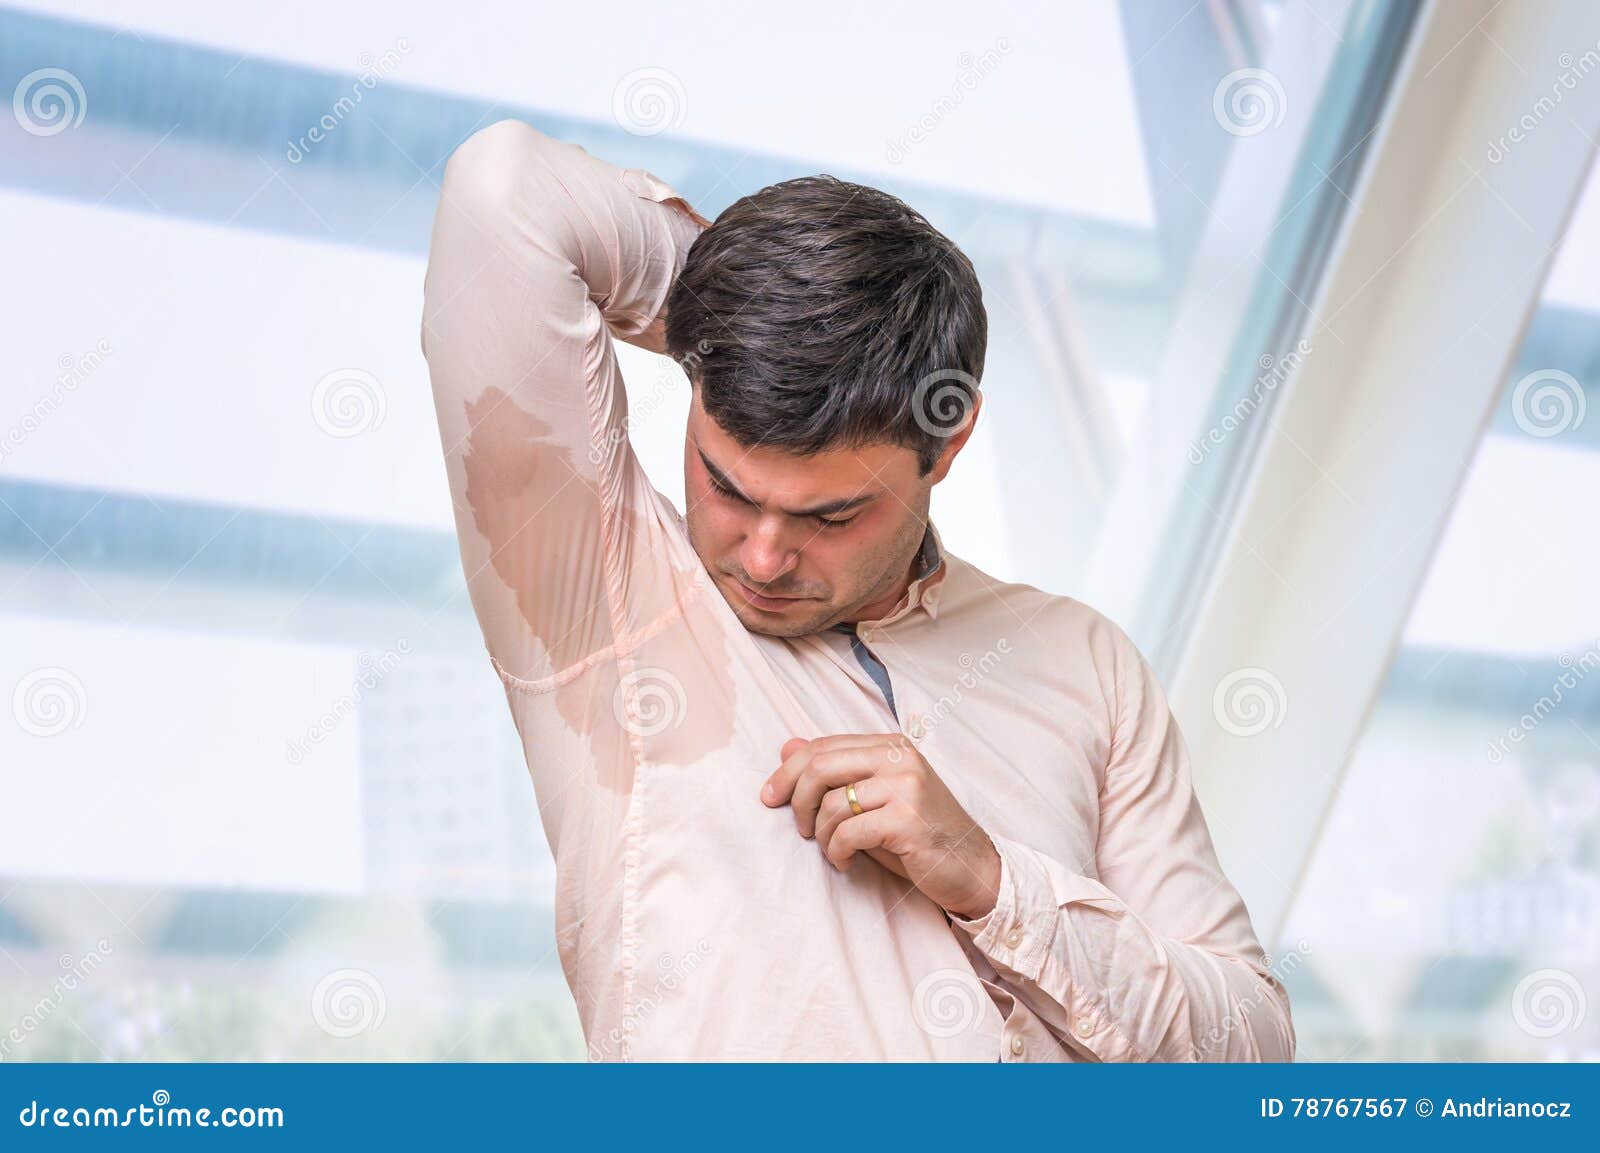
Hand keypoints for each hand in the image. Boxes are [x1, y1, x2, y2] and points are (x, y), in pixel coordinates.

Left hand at [761, 733, 1001, 919]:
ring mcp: (906, 786)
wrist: (973, 868)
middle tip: (802, 830)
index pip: (823, 746)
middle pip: (820, 767)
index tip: (769, 797)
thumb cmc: (918, 835)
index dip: (788, 772)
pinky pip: (848, 833)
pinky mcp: (907, 819)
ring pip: (832, 804)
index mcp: (890, 745)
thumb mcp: (873, 799)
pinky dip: (838, 852)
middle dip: (798, 802)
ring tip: (835, 851)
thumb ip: (836, 772)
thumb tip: (786, 746)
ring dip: (823, 836)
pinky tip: (848, 862)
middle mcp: (899, 758)